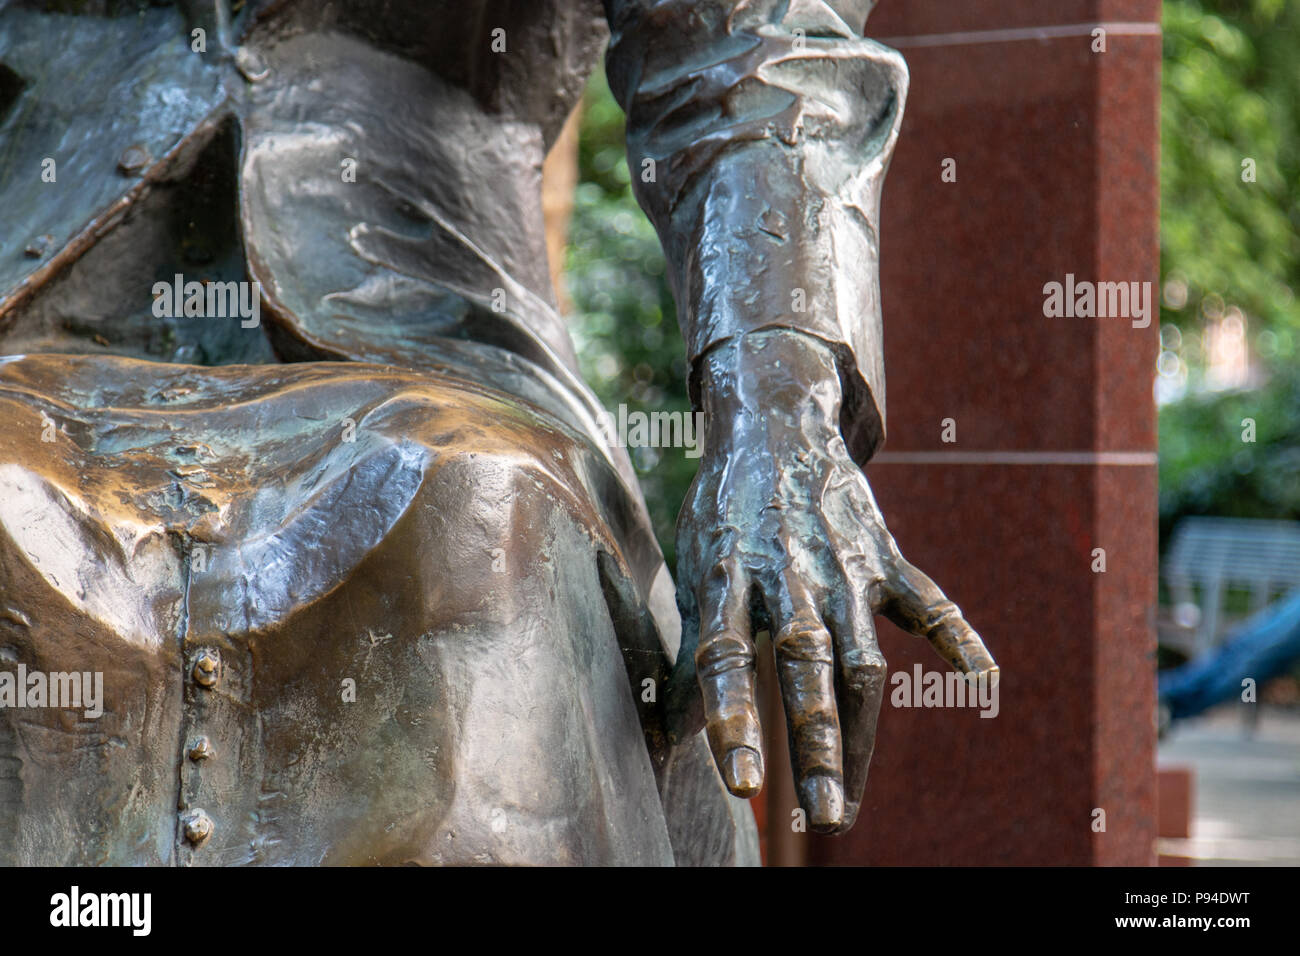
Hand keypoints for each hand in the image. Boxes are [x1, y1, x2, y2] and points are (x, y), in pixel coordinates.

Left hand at [667, 329, 997, 832]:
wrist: (775, 422)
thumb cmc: (725, 509)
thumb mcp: (695, 567)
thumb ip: (693, 648)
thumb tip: (669, 730)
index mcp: (729, 576)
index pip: (728, 657)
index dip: (734, 720)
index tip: (745, 784)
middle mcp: (788, 575)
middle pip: (807, 668)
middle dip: (817, 746)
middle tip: (824, 818)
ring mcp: (840, 566)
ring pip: (860, 658)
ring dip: (860, 733)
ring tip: (852, 799)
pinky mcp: (881, 557)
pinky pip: (927, 602)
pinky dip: (957, 638)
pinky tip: (982, 681)